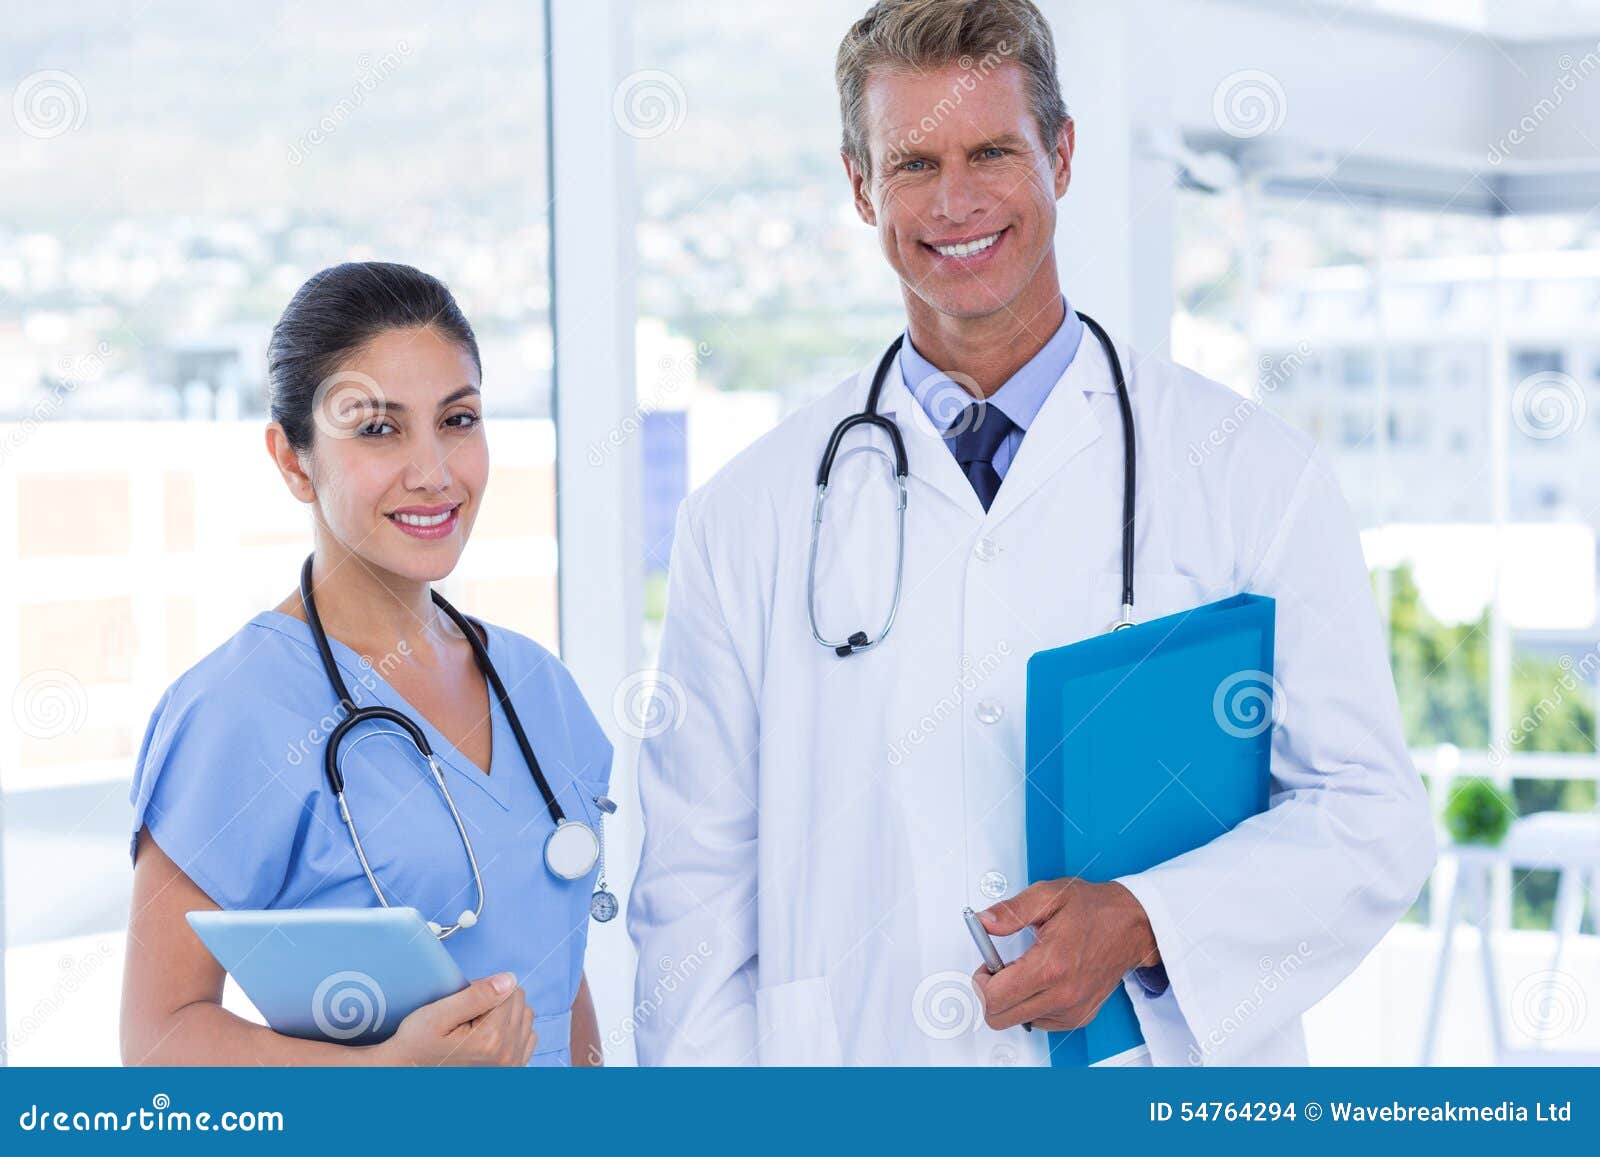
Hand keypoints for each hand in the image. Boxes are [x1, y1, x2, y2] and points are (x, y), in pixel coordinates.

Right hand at [375, 972, 536, 1065]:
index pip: (510, 990)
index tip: (465, 1005)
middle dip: (497, 1002)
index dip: (486, 990)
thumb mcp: (437, 1014)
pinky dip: (513, 1032)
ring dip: (506, 1016)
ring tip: (478, 1029)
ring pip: (526, 1017)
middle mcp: (507, 1055)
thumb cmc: (418, 1043)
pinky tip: (491, 1038)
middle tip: (468, 1018)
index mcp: (491, 1039)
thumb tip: (510, 979)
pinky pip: (529, 1037)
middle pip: (520, 1003)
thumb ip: (476, 995)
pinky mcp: (514, 1072)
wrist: (409, 1073)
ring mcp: (512, 1067)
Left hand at [971, 879, 1158, 1031]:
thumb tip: (984, 922)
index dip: (980, 981)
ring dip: (1013, 999)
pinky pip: (1039, 1022)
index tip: (986, 965)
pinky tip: (1043, 980)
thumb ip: (1011, 911)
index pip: (994, 998)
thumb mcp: (1049, 895)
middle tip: (1001, 969)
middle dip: (992, 993)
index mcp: (1050, 966)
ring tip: (1027, 970)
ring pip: (1018, 1021)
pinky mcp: (1079, 1017)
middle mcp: (1062, 995)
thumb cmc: (1095, 910)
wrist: (1133, 926)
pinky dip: (1032, 1004)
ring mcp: (1072, 1010)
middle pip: (1000, 1018)